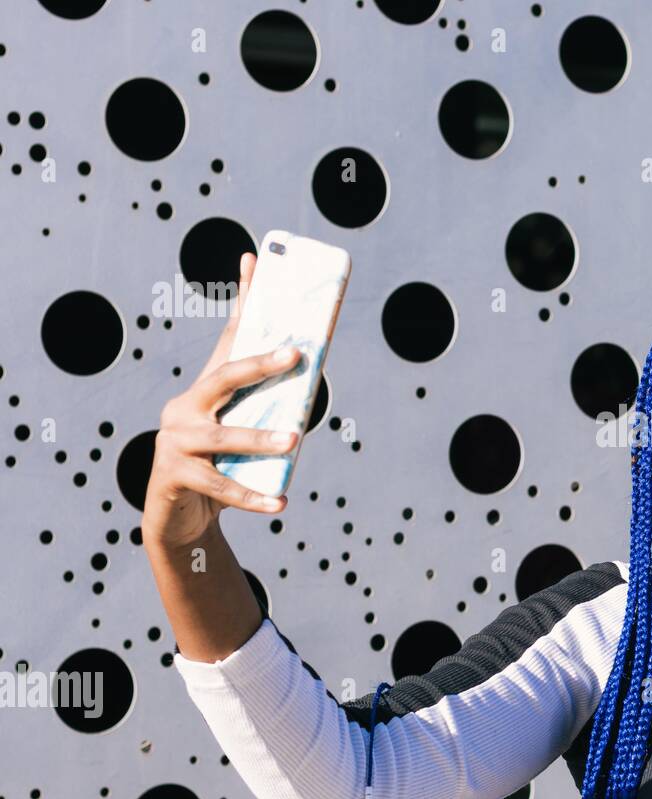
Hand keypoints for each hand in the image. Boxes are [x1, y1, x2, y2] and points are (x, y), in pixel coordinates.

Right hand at [142, 252, 300, 550]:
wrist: (177, 519)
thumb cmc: (218, 467)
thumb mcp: (241, 432)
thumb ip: (268, 410)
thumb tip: (313, 378)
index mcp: (203, 390)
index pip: (228, 339)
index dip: (243, 299)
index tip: (255, 261)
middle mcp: (182, 408)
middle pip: (223, 377)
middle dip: (259, 364)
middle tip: (297, 355)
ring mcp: (174, 442)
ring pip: (222, 436)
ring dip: (260, 439)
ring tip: (294, 441)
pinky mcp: (173, 477)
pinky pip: (221, 486)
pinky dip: (253, 496)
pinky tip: (280, 503)